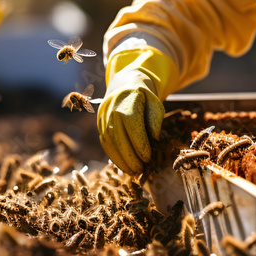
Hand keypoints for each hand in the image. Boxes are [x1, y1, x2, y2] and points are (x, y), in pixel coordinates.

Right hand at [96, 47, 175, 174]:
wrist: (124, 84)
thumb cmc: (144, 96)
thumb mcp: (155, 103)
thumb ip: (155, 119)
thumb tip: (153, 138)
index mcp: (127, 101)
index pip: (132, 126)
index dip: (140, 144)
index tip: (148, 157)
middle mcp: (111, 109)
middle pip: (118, 137)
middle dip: (130, 157)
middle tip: (141, 169)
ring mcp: (103, 116)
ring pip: (109, 142)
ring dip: (120, 159)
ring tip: (132, 171)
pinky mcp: (99, 123)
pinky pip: (105, 142)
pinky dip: (113, 156)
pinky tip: (123, 164)